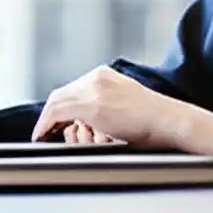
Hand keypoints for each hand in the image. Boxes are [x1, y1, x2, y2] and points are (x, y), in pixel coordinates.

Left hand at [32, 66, 192, 148]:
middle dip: (49, 115)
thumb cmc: (154, 120)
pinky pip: (57, 113)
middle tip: (42, 132)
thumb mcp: (124, 103)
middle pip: (60, 94)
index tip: (52, 122)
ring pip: (56, 103)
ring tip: (44, 135)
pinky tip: (42, 136)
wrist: (170, 121)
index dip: (58, 107)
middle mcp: (97, 78)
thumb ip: (104, 106)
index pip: (72, 89)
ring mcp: (94, 90)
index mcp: (105, 76)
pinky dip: (45, 125)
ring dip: (47, 122)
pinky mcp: (93, 106)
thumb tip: (84, 122)